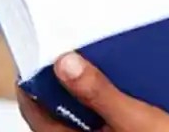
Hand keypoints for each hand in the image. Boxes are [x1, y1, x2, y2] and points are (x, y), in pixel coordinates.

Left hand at [17, 53, 168, 131]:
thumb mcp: (135, 119)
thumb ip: (99, 92)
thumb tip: (65, 62)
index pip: (33, 107)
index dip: (32, 77)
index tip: (40, 47)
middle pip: (55, 109)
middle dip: (63, 79)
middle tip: (76, 48)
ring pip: (78, 115)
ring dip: (87, 90)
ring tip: (103, 64)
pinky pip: (99, 121)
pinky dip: (104, 103)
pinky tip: (125, 88)